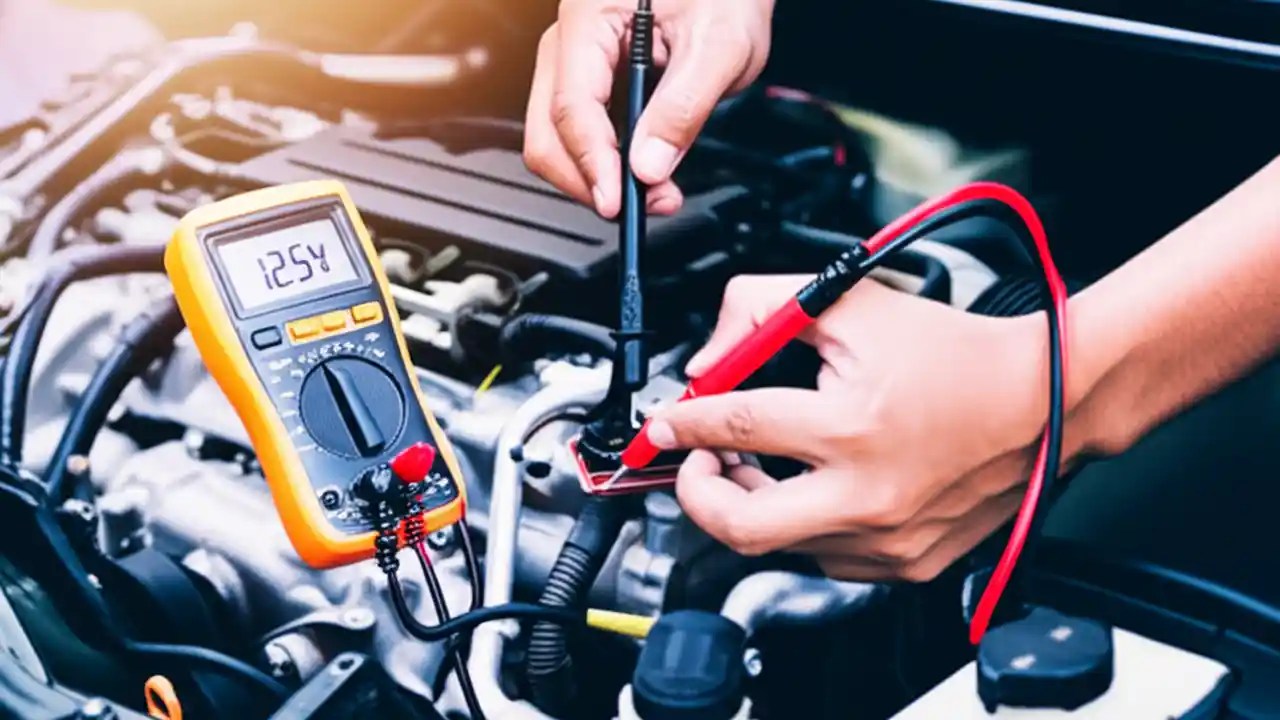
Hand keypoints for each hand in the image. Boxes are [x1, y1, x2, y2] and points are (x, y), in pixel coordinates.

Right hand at [524, 0, 773, 217]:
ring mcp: (573, 59)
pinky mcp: (589, 76)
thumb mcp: (722, 44)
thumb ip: (684, 108)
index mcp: (589, 15)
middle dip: (590, 179)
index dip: (594, 163)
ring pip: (556, 136)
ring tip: (654, 191)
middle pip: (547, 130)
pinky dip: (605, 159)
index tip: (618, 202)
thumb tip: (648, 167)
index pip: (573, 107)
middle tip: (642, 206)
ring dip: (597, 175)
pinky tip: (642, 169)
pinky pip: (578, 129)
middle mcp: (568, 37)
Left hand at [645, 275, 1071, 581]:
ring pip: (780, 544)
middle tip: (693, 464)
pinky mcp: (907, 563)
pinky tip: (812, 488)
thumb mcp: (854, 306)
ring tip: (754, 466)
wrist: (1044, 401)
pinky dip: (803, 525)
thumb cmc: (957, 355)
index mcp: (851, 426)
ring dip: (751, 506)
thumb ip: (766, 310)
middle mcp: (867, 494)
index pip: (733, 425)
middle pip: (739, 525)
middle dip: (696, 492)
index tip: (663, 424)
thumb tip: (713, 356)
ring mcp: (888, 539)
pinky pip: (827, 557)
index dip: (682, 422)